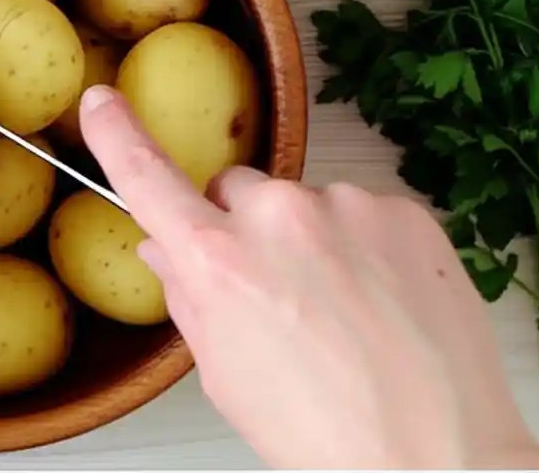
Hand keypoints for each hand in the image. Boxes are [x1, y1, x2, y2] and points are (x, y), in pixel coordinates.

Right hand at [78, 85, 538, 469]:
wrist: (437, 455)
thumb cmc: (324, 433)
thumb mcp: (225, 374)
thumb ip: (189, 298)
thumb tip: (164, 250)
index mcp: (219, 263)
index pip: (148, 178)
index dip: (117, 136)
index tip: (101, 101)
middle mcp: (279, 217)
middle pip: (235, 192)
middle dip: (241, 228)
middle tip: (272, 293)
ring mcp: (348, 207)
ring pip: (302, 204)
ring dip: (308, 240)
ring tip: (340, 311)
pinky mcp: (403, 212)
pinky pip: (360, 212)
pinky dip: (362, 246)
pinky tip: (378, 301)